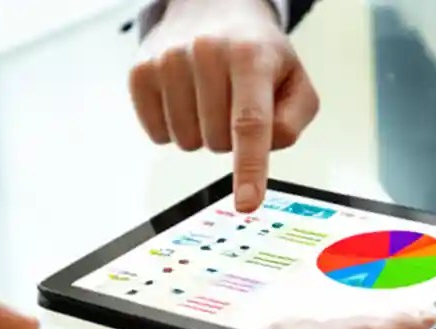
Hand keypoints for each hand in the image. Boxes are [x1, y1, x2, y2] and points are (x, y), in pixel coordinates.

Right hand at [130, 0, 318, 211]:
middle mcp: (207, 53)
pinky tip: (184, 97)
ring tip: (209, 96)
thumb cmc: (256, 53)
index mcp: (251, 56)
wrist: (211, 8)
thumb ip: (292, 122)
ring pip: (187, 142)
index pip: (250, 124)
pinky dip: (174, 128)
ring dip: (202, 132)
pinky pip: (158, 135)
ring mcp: (168, 61)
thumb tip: (262, 150)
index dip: (249, 168)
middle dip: (230, 137)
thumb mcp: (294, 80)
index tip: (247, 202)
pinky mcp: (140, 72)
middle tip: (233, 100)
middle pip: (219, 142)